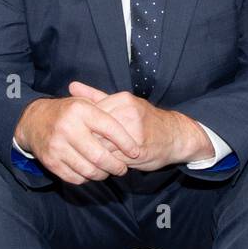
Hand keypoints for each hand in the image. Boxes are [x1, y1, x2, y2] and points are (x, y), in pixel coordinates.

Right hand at [13, 93, 141, 185]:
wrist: (33, 121)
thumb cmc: (68, 112)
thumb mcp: (85, 104)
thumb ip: (107, 113)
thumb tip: (133, 131)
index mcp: (80, 111)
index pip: (110, 128)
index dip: (126, 142)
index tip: (136, 151)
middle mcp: (68, 128)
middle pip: (100, 156)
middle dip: (116, 166)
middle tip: (123, 169)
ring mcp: (57, 146)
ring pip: (89, 170)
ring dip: (103, 174)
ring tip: (109, 171)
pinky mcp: (51, 162)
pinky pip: (76, 177)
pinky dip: (87, 178)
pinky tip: (92, 172)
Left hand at [66, 81, 212, 173]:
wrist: (176, 136)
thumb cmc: (146, 120)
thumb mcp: (123, 103)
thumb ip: (96, 96)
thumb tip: (72, 86)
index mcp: (122, 100)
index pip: (90, 114)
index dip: (83, 126)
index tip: (80, 132)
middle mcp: (128, 114)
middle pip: (94, 130)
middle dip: (88, 141)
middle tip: (84, 146)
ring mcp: (133, 133)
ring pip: (102, 146)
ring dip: (96, 153)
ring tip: (95, 154)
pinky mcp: (138, 151)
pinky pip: (113, 158)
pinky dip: (108, 162)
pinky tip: (108, 161)